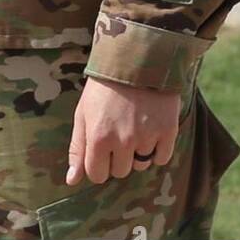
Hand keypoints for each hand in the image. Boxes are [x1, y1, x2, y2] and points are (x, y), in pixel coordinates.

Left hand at [66, 76, 180, 185]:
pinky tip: (151, 127)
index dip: (99, 162)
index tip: (102, 146)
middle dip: (118, 156)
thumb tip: (72, 181)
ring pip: (141, 165)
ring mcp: (147, 137)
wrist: (137, 58)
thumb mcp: (83, 113)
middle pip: (120, 171)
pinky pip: (161, 158)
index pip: (97, 175)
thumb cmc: (104, 86)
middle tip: (119, 129)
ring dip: (137, 151)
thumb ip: (78, 148)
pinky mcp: (167, 132)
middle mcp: (123, 141)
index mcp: (99, 138)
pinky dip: (157, 148)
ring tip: (135, 124)